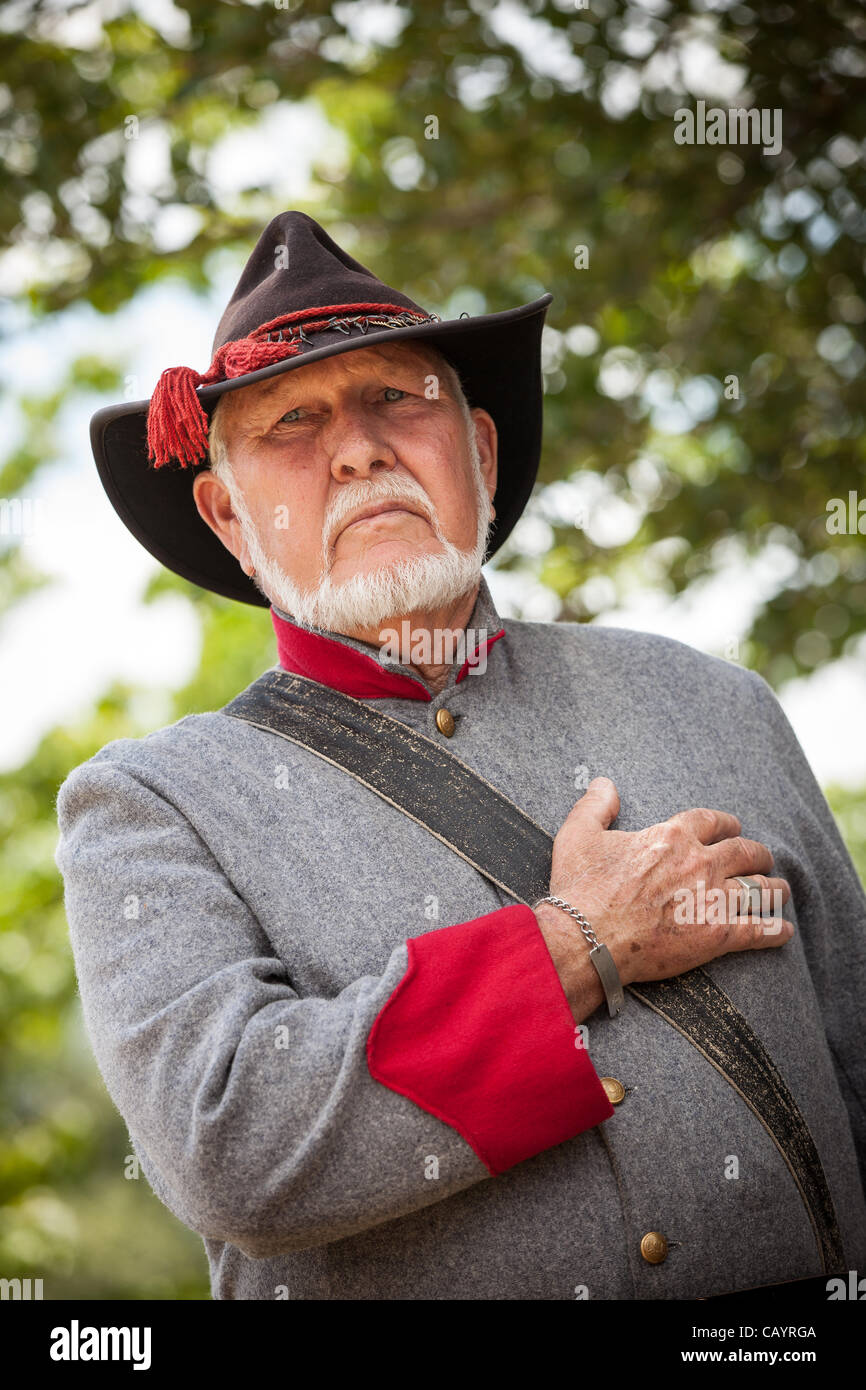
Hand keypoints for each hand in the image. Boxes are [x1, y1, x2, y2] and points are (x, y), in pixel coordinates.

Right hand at [535, 777, 792, 1020]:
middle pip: (745, 852)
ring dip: (773, 888)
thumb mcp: (578, 835)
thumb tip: (603, 783)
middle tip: (763, 859)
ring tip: (781, 890)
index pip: (711, 821)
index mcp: (671, 837)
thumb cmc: (581, 888)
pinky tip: (783, 931)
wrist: (587, 937)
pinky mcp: (718, 934)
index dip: (726, 824)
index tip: (732, 828)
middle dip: (758, 854)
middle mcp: (699, 863)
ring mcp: (712, 899)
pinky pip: (758, 930)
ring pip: (759, 889)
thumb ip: (595, 806)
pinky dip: (774, 931)